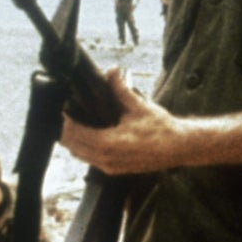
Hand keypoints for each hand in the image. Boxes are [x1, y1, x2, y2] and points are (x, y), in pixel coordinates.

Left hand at [60, 68, 185, 174]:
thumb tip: (112, 71)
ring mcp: (109, 166)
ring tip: (75, 123)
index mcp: (109, 143)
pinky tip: (89, 136)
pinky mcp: (114, 170)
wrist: (179, 147)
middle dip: (66, 130)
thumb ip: (121, 89)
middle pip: (72, 146)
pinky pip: (90, 160)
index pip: (75, 133)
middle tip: (66, 114)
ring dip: (74, 140)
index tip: (63, 108)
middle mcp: (105, 158)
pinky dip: (84, 149)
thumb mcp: (139, 106)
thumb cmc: (162, 128)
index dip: (66, 120)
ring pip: (79, 155)